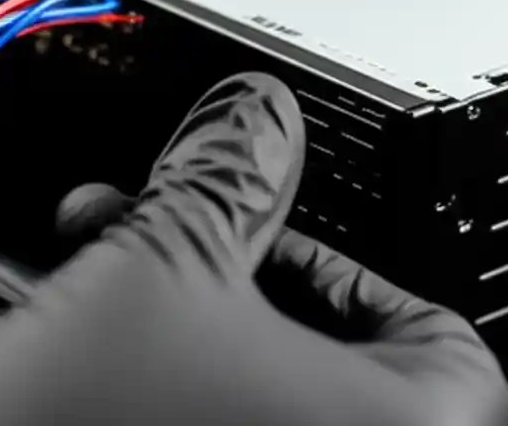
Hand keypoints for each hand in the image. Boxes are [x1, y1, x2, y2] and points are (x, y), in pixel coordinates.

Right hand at [0, 74, 507, 425]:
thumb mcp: (154, 267)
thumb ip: (224, 170)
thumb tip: (254, 112)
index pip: (422, 314)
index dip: (321, 247)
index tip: (245, 216)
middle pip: (317, 345)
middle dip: (215, 262)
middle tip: (149, 223)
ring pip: (247, 385)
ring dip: (175, 309)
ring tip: (94, 265)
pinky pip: (210, 425)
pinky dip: (161, 377)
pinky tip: (85, 335)